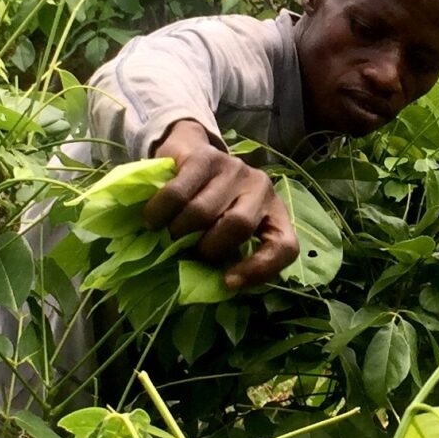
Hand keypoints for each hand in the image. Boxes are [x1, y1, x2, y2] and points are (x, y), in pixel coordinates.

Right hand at [145, 119, 299, 289]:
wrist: (190, 154)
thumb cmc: (209, 204)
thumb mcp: (226, 231)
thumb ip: (227, 254)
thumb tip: (214, 284)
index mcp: (274, 213)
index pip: (285, 246)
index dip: (259, 269)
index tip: (228, 282)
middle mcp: (261, 187)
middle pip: (238, 225)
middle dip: (208, 247)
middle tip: (189, 251)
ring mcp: (234, 169)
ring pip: (202, 212)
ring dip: (178, 231)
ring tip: (169, 232)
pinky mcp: (204, 158)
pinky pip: (176, 195)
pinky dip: (159, 213)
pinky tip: (153, 219)